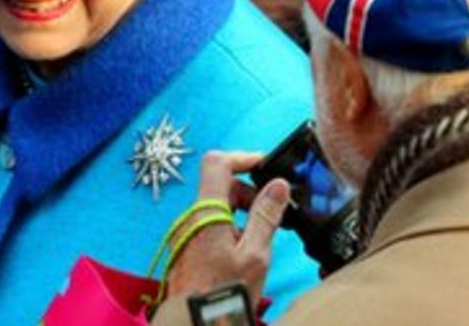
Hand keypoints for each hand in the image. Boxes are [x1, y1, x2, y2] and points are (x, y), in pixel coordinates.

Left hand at [165, 151, 290, 306]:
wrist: (194, 323)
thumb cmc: (222, 296)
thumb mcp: (254, 255)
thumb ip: (266, 217)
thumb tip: (278, 186)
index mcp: (206, 212)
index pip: (217, 163)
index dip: (243, 158)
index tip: (266, 167)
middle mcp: (193, 218)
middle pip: (221, 185)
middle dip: (249, 193)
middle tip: (272, 213)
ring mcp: (189, 233)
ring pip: (219, 207)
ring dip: (243, 214)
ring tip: (260, 240)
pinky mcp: (191, 249)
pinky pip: (213, 225)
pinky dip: (234, 229)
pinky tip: (246, 253)